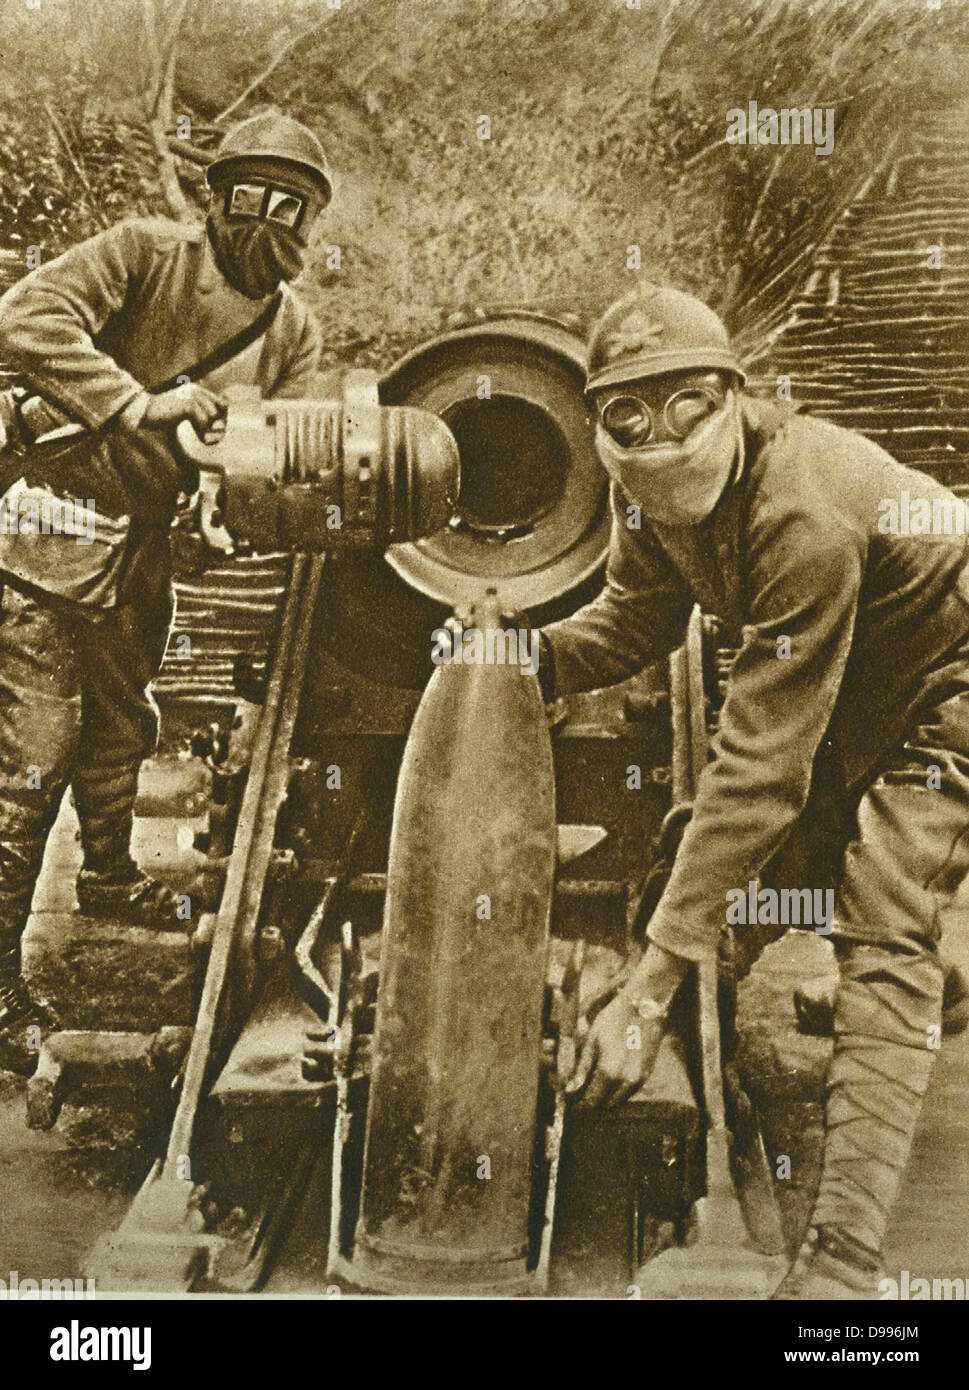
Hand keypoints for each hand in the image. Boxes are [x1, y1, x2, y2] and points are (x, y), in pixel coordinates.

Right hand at [141, 385, 226, 439]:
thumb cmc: (164, 415)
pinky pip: (203, 421)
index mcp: (197, 390)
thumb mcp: (185, 412)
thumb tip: (219, 425)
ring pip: (212, 416)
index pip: (222, 402)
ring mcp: (193, 396)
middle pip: (220, 409)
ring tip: (198, 435)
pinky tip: (193, 434)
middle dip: (215, 424)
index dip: (222, 416)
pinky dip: (200, 431)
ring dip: (206, 428)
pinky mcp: (188, 404)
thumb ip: (199, 413)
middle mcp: (197, 390)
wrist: (146, 412)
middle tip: (206, 434)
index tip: (214, 428)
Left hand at [566, 988, 665, 1106]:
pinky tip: (610, 1076)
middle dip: (592, 1103)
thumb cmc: (613, 1019)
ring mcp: (639, 1080)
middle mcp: (625, 1081)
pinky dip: (618, 1091)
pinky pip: (629, 1092)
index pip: (591, 1103)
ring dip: (605, 1098)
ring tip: (594, 1084)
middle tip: (581, 1093)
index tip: (572, 1101)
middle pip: (605, 1107)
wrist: (645, 1006)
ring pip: (618, 1102)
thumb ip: (582, 1068)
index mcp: (608, 1073)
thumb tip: (570, 1089)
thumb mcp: (592, 1040)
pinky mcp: (647, 1074)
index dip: (579, 1105)